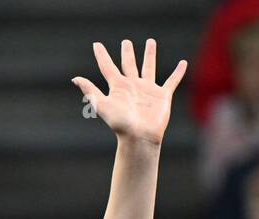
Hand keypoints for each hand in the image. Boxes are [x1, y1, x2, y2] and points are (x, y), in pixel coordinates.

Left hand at [72, 38, 187, 147]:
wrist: (139, 136)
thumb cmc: (120, 123)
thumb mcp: (102, 104)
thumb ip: (90, 90)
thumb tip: (75, 78)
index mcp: (118, 87)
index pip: (107, 67)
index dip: (101, 56)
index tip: (96, 45)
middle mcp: (132, 86)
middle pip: (129, 65)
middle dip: (127, 53)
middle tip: (126, 42)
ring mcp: (148, 90)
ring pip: (149, 68)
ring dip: (149, 55)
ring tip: (151, 42)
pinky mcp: (162, 96)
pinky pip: (172, 81)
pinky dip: (178, 73)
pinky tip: (183, 63)